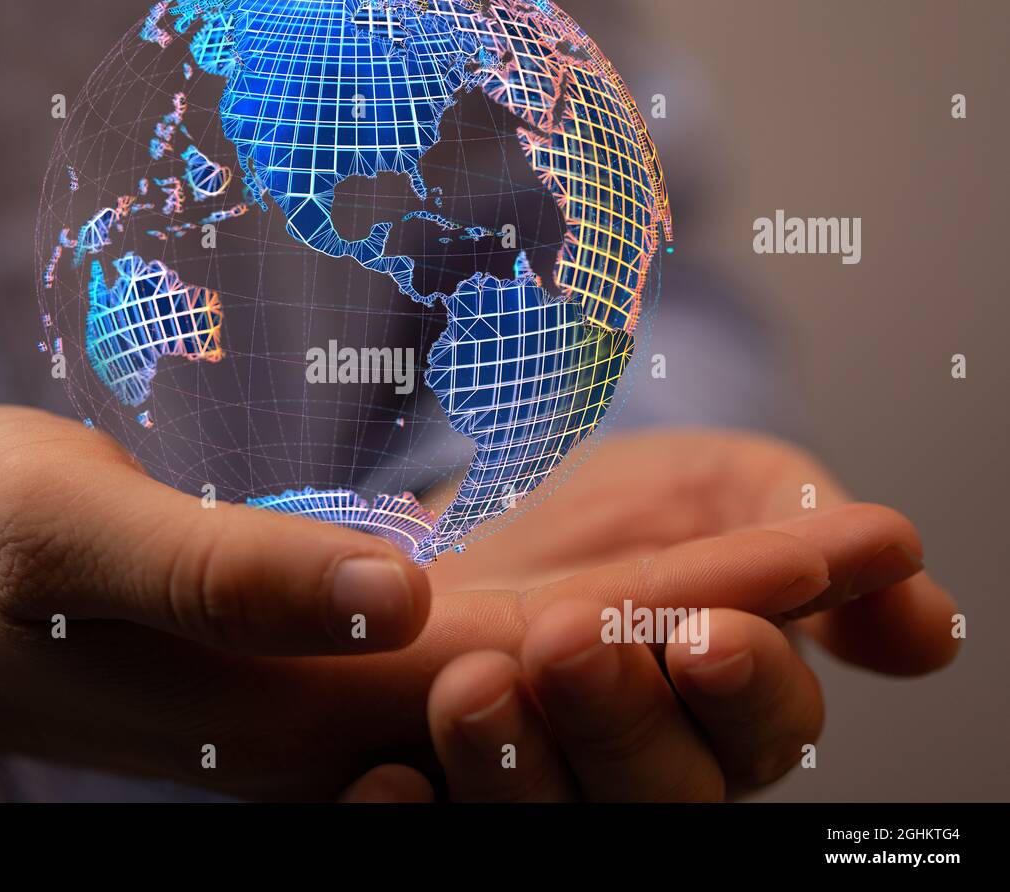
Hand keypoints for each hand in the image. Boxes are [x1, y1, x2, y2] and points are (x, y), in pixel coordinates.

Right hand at [0, 412, 949, 799]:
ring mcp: (329, 685)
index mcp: (302, 701)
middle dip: (735, 616)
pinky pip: (479, 630)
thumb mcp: (71, 542)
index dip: (708, 606)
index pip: (553, 658)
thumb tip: (392, 594)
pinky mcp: (310, 647)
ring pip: (544, 658)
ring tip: (796, 556)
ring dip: (673, 608)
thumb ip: (225, 577)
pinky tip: (638, 571)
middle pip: (579, 671)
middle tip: (880, 553)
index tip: (851, 554)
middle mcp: (340, 712)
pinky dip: (583, 600)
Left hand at [342, 431, 959, 800]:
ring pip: (551, 819)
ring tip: (471, 691)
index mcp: (723, 704)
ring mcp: (543, 787)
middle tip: (570, 641)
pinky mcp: (448, 792)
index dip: (747, 688)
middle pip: (662, 793)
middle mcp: (643, 766)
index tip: (708, 631)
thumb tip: (924, 619)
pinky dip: (407, 812)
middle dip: (621, 721)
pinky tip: (386, 781)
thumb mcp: (717, 485)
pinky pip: (432, 826)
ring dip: (514, 767)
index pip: (763, 725)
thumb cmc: (617, 512)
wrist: (485, 517)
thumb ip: (802, 533)